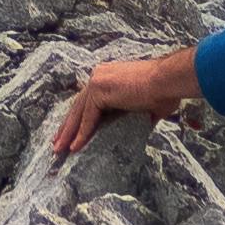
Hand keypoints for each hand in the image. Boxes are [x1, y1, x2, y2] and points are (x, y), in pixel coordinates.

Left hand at [48, 47, 206, 152]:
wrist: (168, 81)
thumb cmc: (165, 91)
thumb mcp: (148, 105)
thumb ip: (139, 115)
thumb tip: (142, 126)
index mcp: (109, 76)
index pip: (88, 100)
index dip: (79, 118)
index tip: (71, 132)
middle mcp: (99, 75)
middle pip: (79, 106)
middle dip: (67, 126)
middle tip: (57, 143)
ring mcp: (97, 81)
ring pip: (79, 112)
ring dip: (68, 132)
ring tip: (59, 150)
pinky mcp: (99, 91)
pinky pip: (88, 118)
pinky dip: (81, 134)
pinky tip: (74, 147)